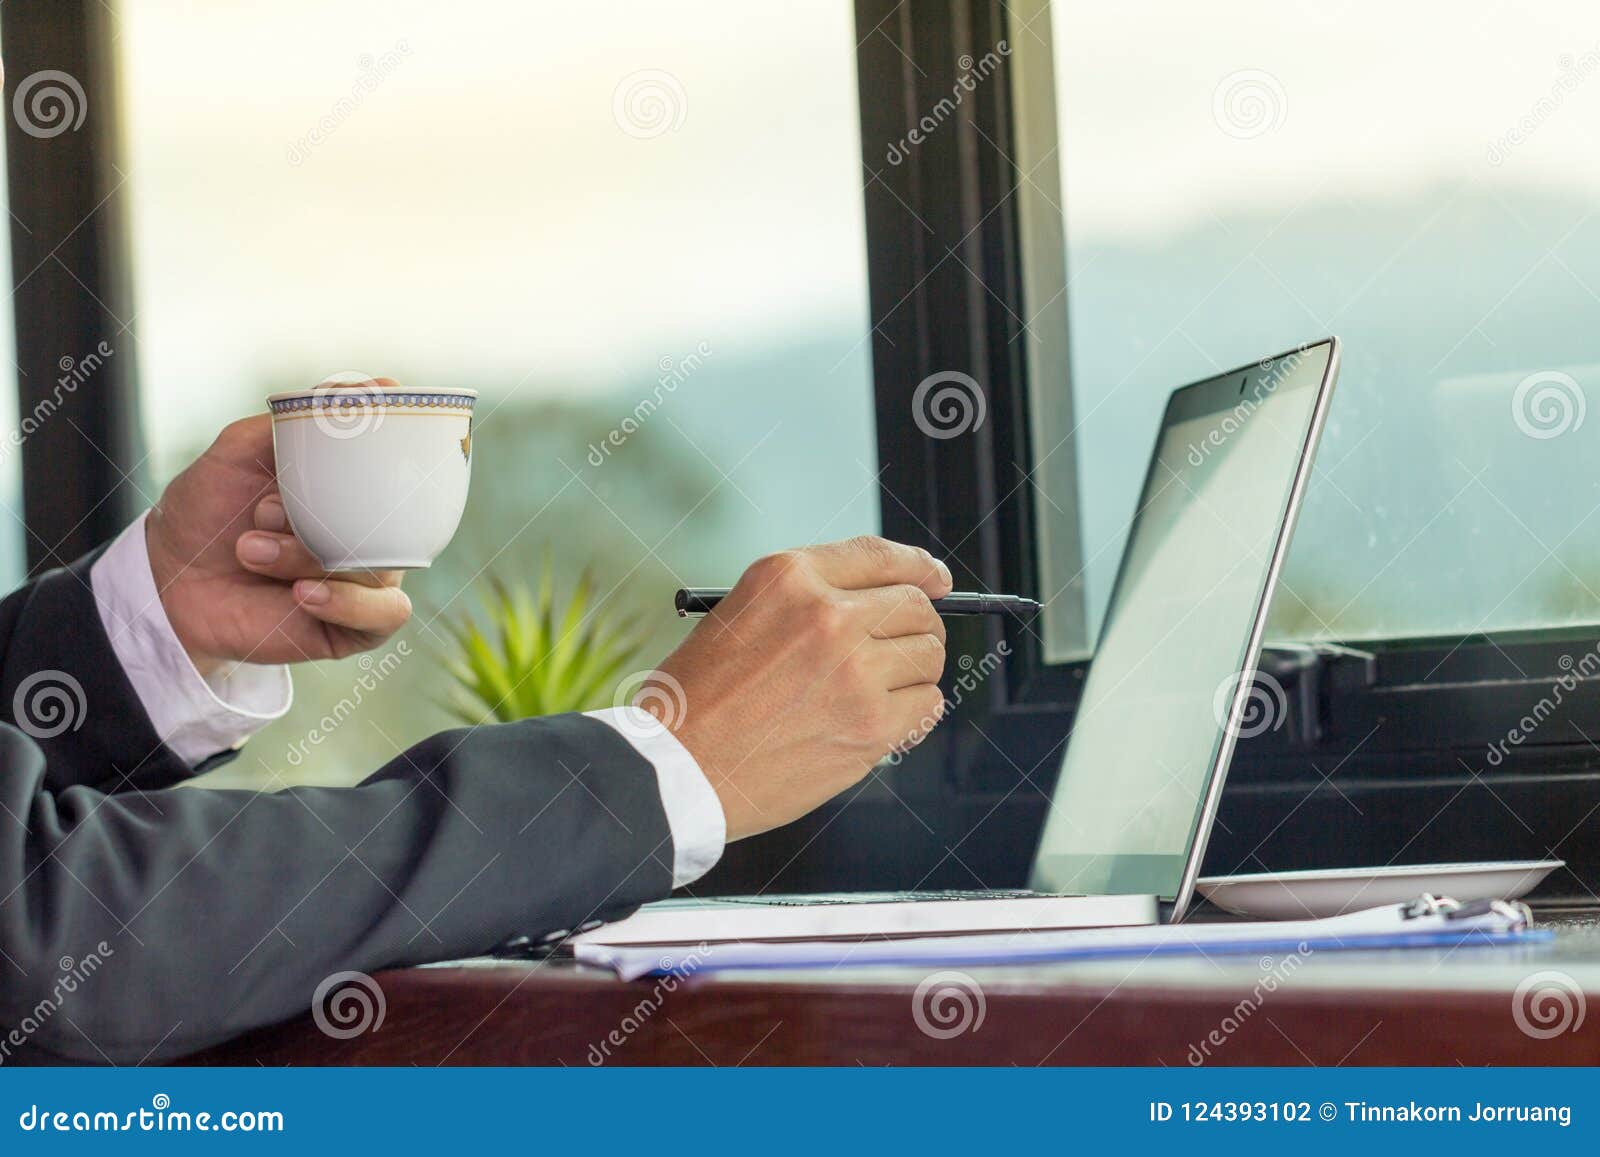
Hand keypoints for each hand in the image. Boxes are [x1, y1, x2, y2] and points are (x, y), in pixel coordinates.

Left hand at [146, 412, 412, 677]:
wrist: (169, 583)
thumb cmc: (205, 513)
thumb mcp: (237, 452)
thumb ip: (287, 424)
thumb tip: (351, 394)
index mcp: (352, 489)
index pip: (401, 462)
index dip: (403, 436)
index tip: (388, 400)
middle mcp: (369, 530)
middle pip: (394, 517)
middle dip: (326, 513)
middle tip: (264, 510)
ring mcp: (367, 578)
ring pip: (380, 564)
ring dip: (308, 556)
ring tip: (252, 550)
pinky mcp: (357, 626)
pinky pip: (387, 614)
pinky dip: (347, 602)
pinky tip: (301, 594)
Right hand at [649, 536, 952, 840]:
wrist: (676, 769)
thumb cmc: (697, 700)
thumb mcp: (741, 615)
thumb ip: (808, 601)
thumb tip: (883, 604)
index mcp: (790, 577)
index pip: (880, 555)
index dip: (919, 567)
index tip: (935, 580)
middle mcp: (828, 614)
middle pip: (915, 606)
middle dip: (920, 625)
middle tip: (908, 646)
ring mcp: (855, 671)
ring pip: (929, 657)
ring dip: (915, 672)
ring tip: (878, 691)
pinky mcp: (871, 725)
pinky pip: (927, 705)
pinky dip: (914, 712)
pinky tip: (879, 719)